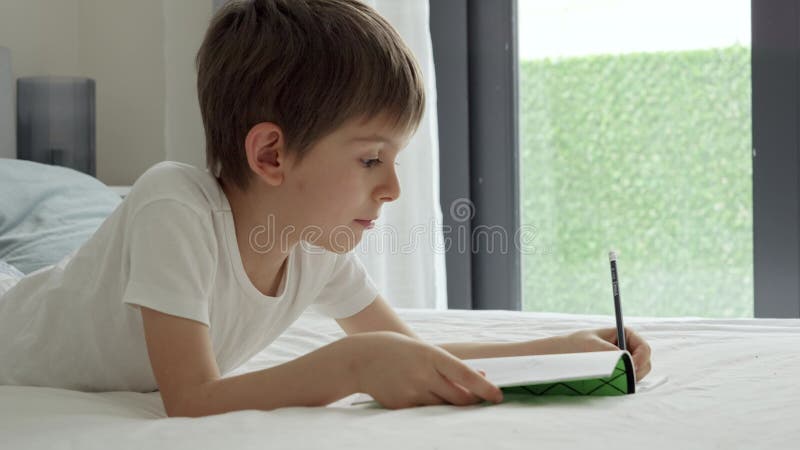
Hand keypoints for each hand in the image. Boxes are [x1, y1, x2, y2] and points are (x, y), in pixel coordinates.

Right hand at [348, 331, 503, 408]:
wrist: (359, 359)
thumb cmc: (396, 350)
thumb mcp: (423, 350)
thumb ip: (448, 364)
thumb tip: (478, 375)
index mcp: (431, 355)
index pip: (465, 375)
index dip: (484, 387)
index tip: (498, 396)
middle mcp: (424, 375)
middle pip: (459, 397)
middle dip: (474, 401)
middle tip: (484, 401)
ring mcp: (412, 393)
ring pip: (444, 407)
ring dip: (453, 404)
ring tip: (451, 395)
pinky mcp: (402, 406)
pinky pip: (425, 412)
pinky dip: (432, 407)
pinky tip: (422, 394)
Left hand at [559, 327, 651, 381]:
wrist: (561, 355)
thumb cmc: (575, 345)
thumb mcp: (592, 346)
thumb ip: (611, 353)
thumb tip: (627, 362)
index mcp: (625, 335)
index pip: (644, 348)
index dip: (642, 359)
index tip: (633, 368)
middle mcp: (628, 348)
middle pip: (645, 363)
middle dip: (637, 372)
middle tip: (624, 378)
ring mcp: (624, 362)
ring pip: (638, 374)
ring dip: (629, 379)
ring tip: (611, 378)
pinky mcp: (618, 373)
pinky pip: (628, 381)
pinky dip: (623, 383)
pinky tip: (610, 382)